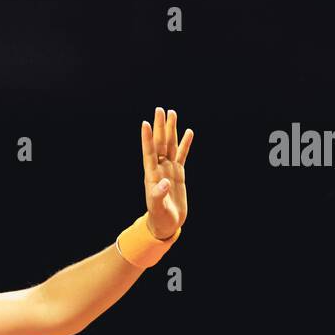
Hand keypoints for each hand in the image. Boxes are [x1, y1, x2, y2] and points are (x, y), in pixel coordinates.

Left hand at [139, 107, 192, 238]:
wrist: (167, 224)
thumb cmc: (159, 218)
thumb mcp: (157, 208)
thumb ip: (158, 195)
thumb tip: (163, 182)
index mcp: (152, 175)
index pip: (149, 152)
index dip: (147, 138)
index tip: (146, 123)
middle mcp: (159, 169)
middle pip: (160, 144)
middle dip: (161, 127)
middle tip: (160, 109)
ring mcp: (169, 170)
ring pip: (170, 146)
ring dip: (171, 130)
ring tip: (172, 113)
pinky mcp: (178, 174)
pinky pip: (182, 155)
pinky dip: (185, 144)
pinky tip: (188, 132)